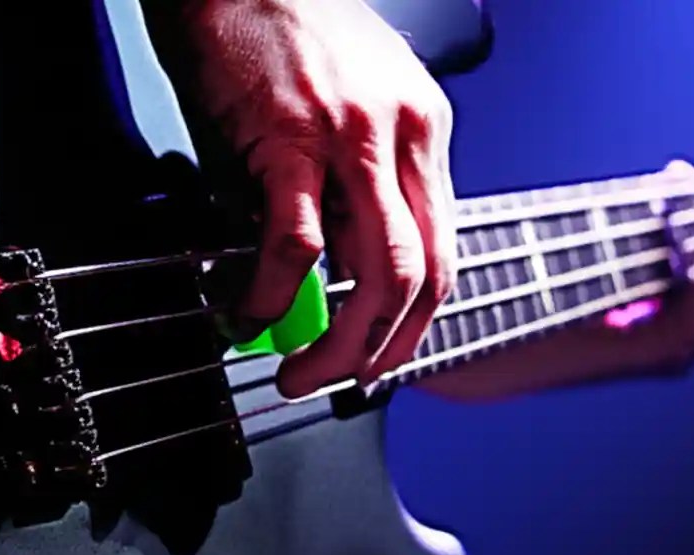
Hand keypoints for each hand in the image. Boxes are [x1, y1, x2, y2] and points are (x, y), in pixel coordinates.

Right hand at [151, 0, 456, 397]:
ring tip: (302, 370)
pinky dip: (276, 293)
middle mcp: (403, 137)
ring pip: (378, 272)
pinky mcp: (293, 138)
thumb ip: (356, 176)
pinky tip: (252, 310)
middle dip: (385, 347)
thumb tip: (335, 259)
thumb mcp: (354, 99)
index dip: (416, 319)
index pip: (442, 250)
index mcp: (423, 131)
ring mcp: (354, 139)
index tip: (385, 353)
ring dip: (341, 340)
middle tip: (346, 380)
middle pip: (421, 275)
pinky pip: (298, 243)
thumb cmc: (286, 29)